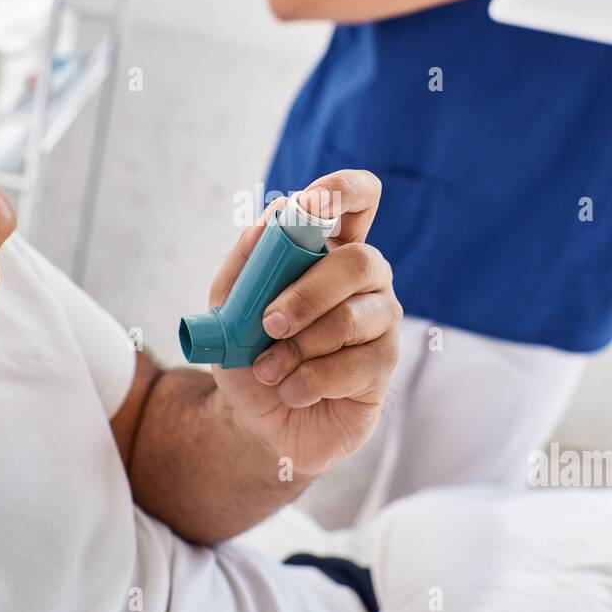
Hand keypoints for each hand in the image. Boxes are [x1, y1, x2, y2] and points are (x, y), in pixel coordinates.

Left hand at [205, 170, 400, 477]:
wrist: (258, 421)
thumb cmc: (250, 355)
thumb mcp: (227, 308)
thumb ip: (245, 262)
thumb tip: (270, 219)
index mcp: (328, 250)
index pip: (358, 198)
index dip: (343, 191)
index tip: (313, 205)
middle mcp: (365, 277)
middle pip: (359, 261)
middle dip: (306, 295)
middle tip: (268, 324)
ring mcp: (381, 319)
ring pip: (352, 317)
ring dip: (298, 348)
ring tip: (268, 371)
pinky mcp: (384, 365)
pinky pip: (353, 365)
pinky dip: (308, 381)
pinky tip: (293, 391)